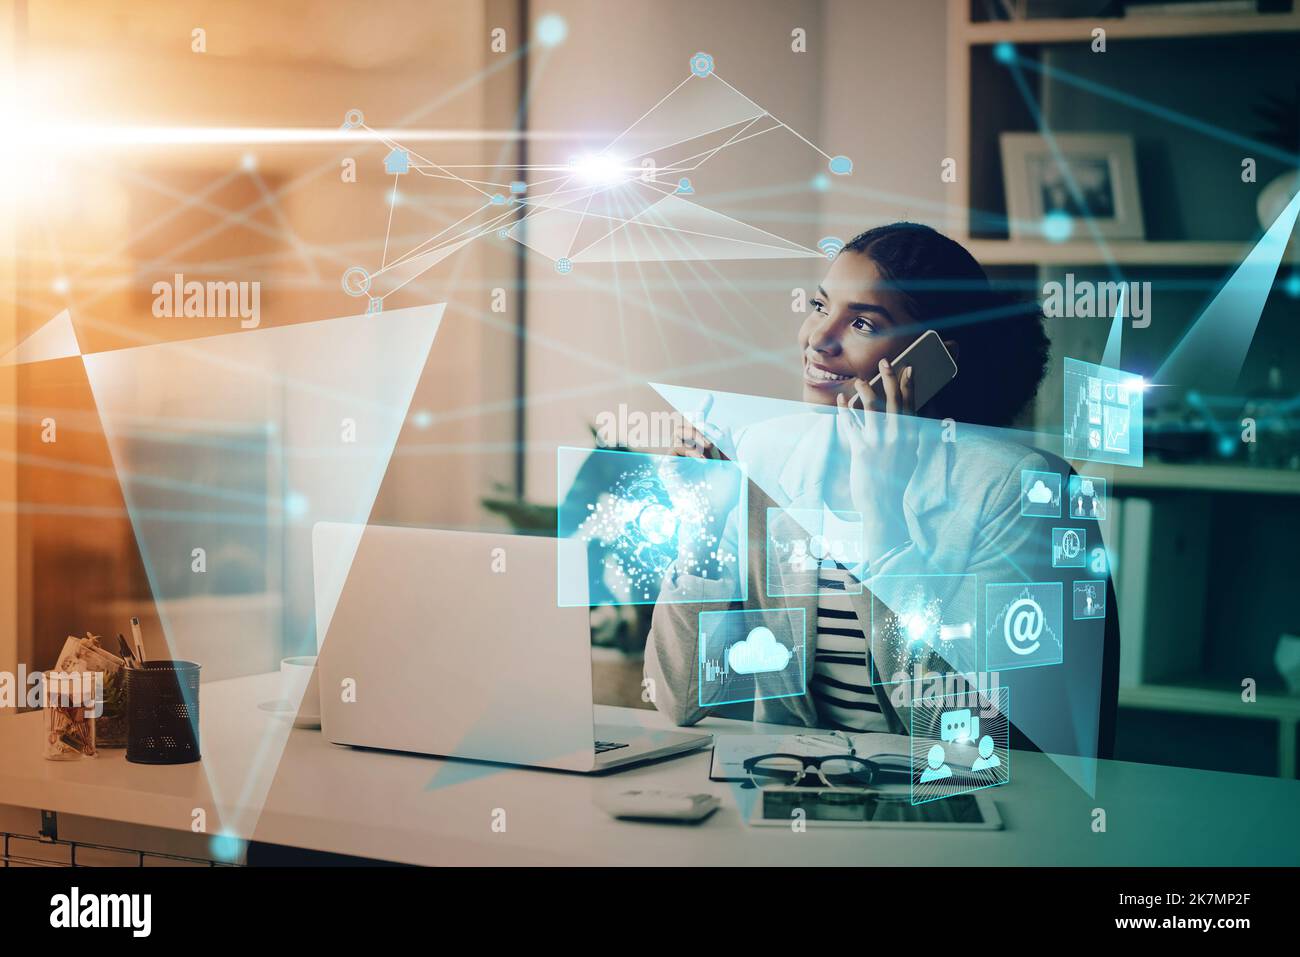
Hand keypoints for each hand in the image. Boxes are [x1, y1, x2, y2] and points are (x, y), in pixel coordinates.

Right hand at [661, 394, 741, 574]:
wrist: (711, 514)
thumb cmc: (724, 495)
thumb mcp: (734, 466)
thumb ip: (729, 446)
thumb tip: (724, 427)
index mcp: (705, 450)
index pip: (702, 426)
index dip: (704, 410)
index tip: (710, 397)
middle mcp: (690, 452)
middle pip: (689, 424)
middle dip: (701, 421)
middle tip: (712, 431)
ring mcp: (678, 459)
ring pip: (681, 432)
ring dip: (698, 434)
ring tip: (710, 446)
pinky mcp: (668, 467)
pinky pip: (676, 447)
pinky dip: (691, 450)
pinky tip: (702, 459)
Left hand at [834, 358, 918, 560]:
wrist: (882, 505)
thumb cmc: (895, 481)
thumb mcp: (910, 457)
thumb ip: (911, 437)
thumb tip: (913, 419)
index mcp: (911, 437)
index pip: (911, 405)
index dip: (909, 385)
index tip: (908, 369)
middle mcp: (898, 437)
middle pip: (893, 400)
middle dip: (889, 378)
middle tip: (884, 362)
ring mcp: (879, 442)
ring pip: (872, 408)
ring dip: (865, 390)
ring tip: (860, 379)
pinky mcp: (861, 449)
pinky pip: (851, 423)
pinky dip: (844, 410)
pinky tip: (840, 399)